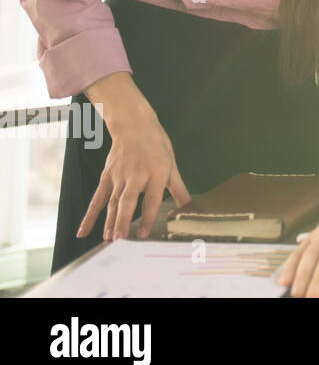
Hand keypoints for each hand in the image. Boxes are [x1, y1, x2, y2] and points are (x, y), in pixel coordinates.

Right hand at [81, 73, 190, 240]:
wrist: (134, 125)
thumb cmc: (157, 146)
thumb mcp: (172, 164)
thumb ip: (178, 189)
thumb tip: (189, 207)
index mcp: (156, 172)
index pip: (152, 198)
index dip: (147, 216)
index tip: (143, 233)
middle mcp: (136, 174)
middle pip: (128, 200)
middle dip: (122, 220)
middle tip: (119, 239)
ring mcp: (119, 175)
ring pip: (112, 201)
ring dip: (108, 221)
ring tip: (107, 239)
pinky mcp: (106, 176)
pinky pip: (97, 198)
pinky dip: (89, 216)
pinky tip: (83, 232)